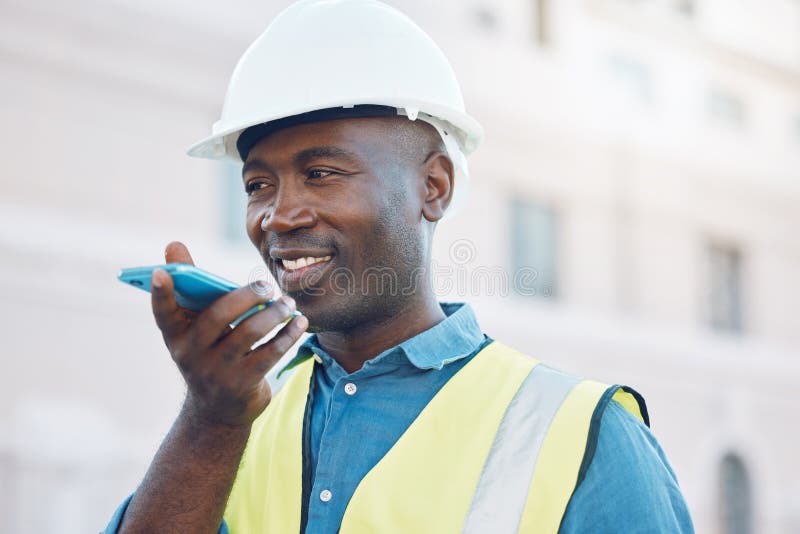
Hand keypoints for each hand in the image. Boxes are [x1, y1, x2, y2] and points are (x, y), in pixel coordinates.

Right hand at [150, 241, 307, 426]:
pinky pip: (269, 353)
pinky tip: (299, 322)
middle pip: (218, 316)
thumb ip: (189, 286)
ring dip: (274, 313)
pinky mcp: (242, 385)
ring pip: (249, 333)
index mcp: (175, 335)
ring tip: (288, 303)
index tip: (161, 273)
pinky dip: (288, 335)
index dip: (160, 294)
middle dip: (247, 295)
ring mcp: (216, 371)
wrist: (217, 411)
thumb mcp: (194, 327)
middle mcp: (190, 354)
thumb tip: (173, 244)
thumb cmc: (208, 351)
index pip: (163, 313)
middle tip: (267, 285)